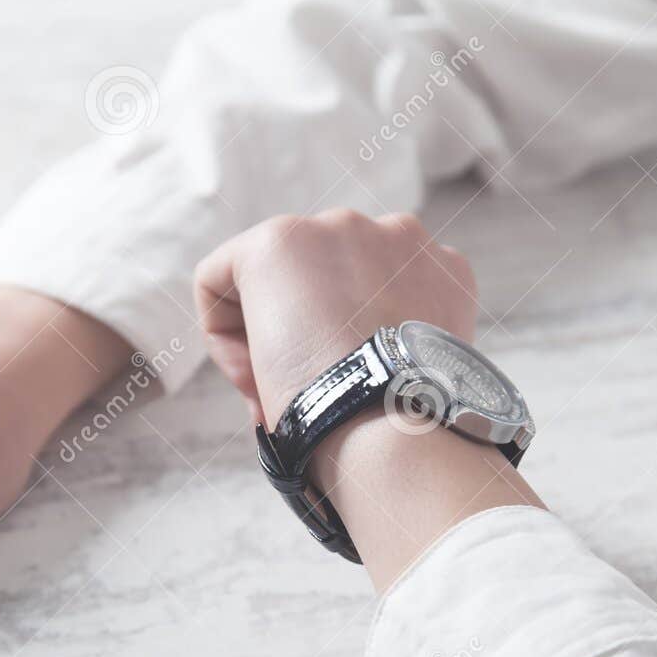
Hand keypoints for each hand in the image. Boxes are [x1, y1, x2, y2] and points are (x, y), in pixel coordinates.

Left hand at [194, 209, 539, 588]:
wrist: (395, 424)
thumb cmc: (409, 426)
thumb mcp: (419, 375)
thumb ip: (396, 349)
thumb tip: (344, 372)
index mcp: (440, 271)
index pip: (371, 298)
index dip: (346, 353)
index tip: (343, 398)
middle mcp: (397, 235)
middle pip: (320, 286)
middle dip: (306, 342)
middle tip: (308, 402)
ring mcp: (337, 230)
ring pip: (271, 284)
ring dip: (268, 340)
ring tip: (282, 394)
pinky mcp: (278, 240)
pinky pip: (217, 280)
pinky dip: (220, 334)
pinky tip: (253, 376)